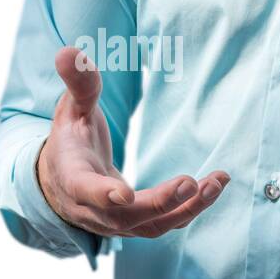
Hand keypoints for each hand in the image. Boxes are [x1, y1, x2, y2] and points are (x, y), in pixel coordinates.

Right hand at [37, 47, 230, 237]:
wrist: (63, 181)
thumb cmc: (70, 140)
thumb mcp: (71, 109)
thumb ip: (79, 84)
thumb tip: (70, 52)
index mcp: (73, 178)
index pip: (85, 189)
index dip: (103, 194)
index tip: (125, 193)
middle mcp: (92, 209)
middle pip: (126, 216)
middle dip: (161, 203)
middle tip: (191, 183)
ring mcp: (115, 222)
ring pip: (152, 225)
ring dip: (187, 208)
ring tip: (216, 182)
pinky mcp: (137, 224)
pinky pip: (166, 222)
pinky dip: (192, 208)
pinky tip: (215, 185)